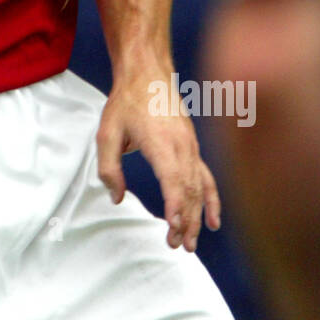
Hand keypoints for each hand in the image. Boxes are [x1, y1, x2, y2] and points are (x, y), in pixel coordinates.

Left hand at [96, 74, 220, 252]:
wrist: (147, 74)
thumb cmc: (126, 102)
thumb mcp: (106, 132)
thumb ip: (109, 167)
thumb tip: (117, 196)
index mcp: (161, 143)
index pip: (173, 180)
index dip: (175, 206)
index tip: (172, 227)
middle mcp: (182, 147)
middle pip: (189, 190)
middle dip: (184, 221)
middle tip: (175, 246)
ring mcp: (191, 147)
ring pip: (199, 187)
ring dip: (195, 217)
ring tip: (189, 243)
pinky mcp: (193, 147)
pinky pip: (206, 177)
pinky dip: (211, 200)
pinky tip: (213, 222)